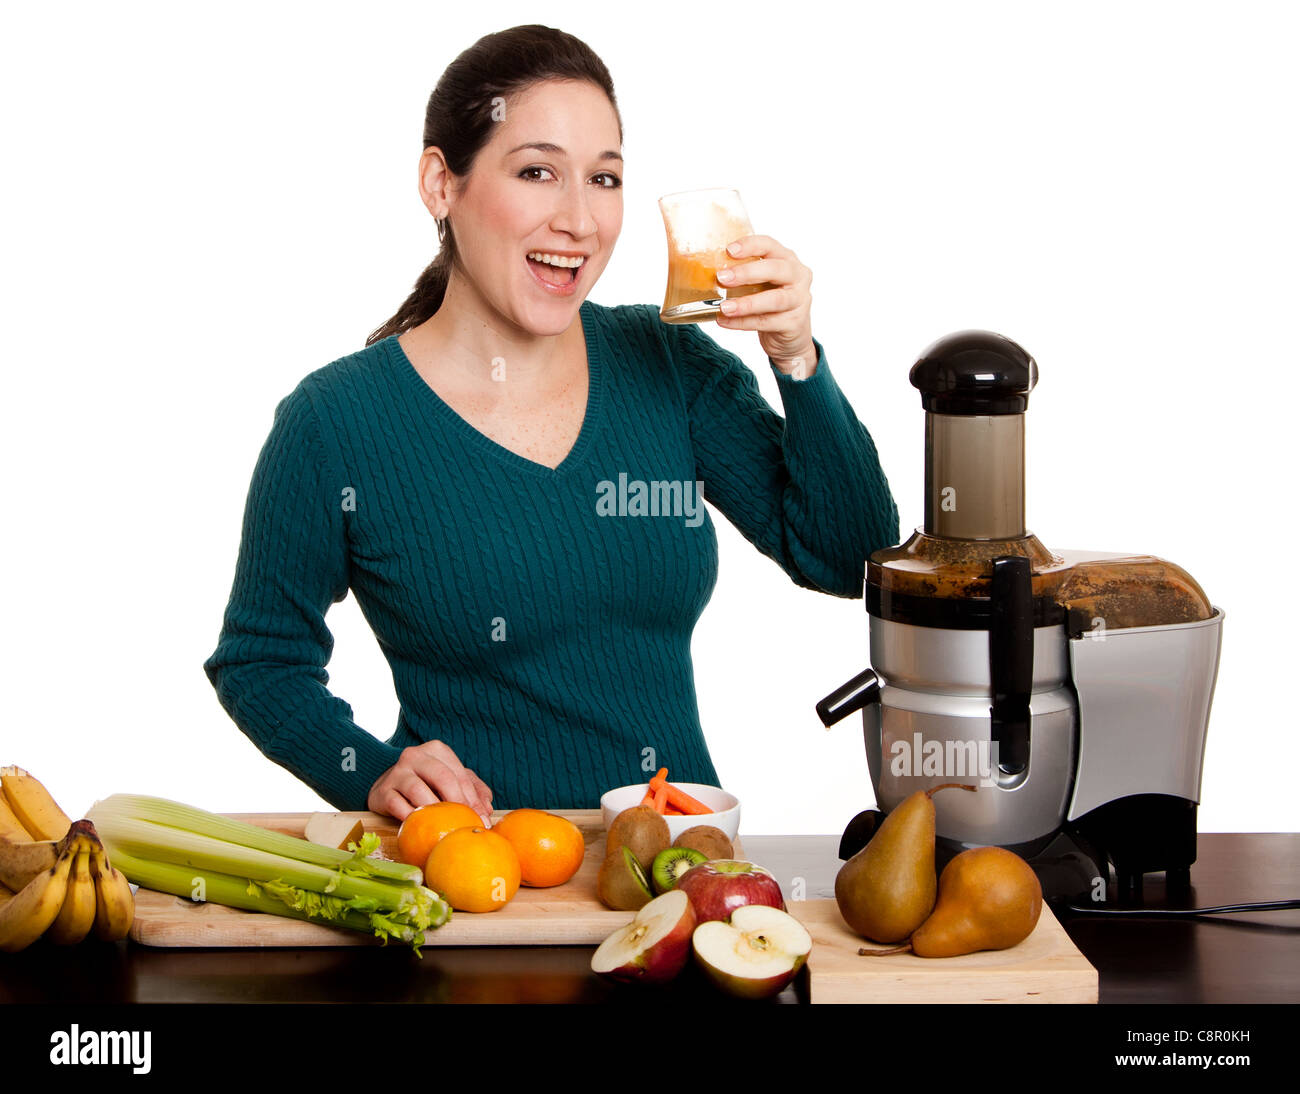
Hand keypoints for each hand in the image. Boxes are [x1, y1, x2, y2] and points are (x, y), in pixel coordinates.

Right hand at [367, 740, 493, 824]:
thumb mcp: (452, 779)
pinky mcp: (382, 791)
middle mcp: (415, 755)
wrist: (387, 784)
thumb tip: (486, 810)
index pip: (459, 774)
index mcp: (436, 750)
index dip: (473, 799)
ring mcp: (396, 772)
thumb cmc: (427, 782)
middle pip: (442, 777)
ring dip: (434, 811)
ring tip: (444, 825)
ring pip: (418, 790)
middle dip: (458, 803)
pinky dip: (411, 818)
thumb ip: (473, 790)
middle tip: (465, 823)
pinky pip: (397, 805)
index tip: (482, 819)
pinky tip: (420, 827)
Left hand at [714, 235, 816, 376]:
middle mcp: (798, 276)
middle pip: (775, 269)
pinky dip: (743, 322)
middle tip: (722, 278)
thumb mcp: (760, 283)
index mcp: (786, 259)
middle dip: (747, 273)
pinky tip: (724, 321)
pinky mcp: (795, 323)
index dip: (750, 245)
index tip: (729, 250)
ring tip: (723, 307)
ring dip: (746, 303)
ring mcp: (799, 300)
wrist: (790, 337)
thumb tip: (702, 270)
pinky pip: (766, 322)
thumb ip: (742, 273)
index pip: (770, 245)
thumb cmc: (770, 303)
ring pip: (774, 299)